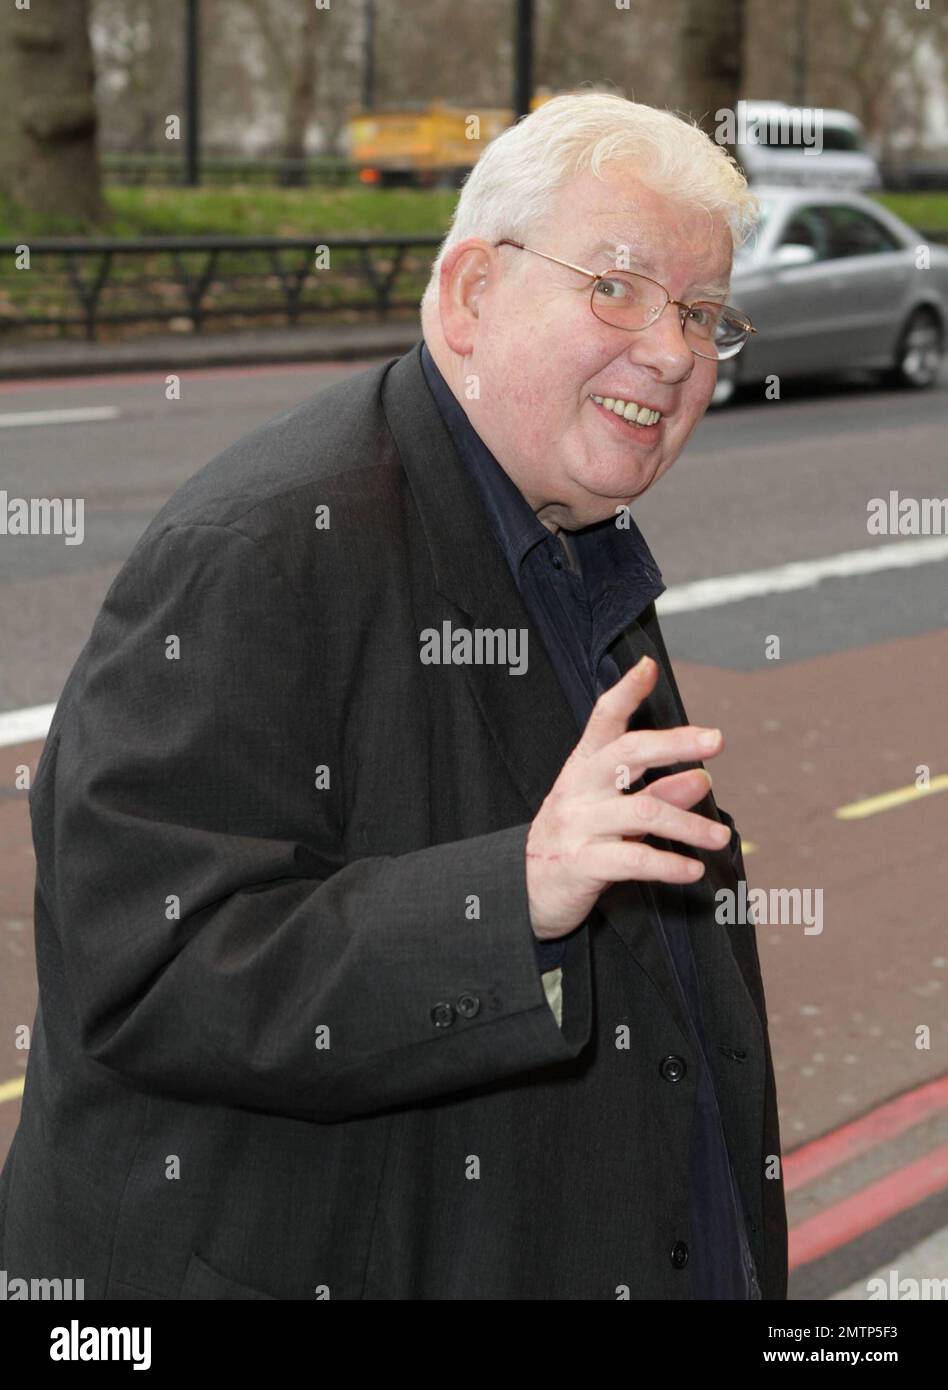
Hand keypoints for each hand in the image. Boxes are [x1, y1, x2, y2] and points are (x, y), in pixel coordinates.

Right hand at [525, 655, 730, 939]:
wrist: (527, 890)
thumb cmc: (577, 840)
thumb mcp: (612, 811)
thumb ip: (657, 792)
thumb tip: (703, 777)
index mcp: (583, 767)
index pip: (603, 719)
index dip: (625, 691)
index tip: (649, 667)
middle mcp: (577, 788)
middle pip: (628, 753)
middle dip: (675, 744)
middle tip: (716, 740)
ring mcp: (576, 825)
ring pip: (642, 810)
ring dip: (689, 823)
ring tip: (720, 836)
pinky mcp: (581, 864)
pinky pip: (633, 860)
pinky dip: (668, 864)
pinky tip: (692, 869)